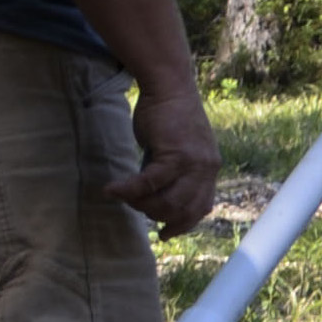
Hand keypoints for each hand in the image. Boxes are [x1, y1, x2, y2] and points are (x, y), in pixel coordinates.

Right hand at [117, 82, 223, 232]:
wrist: (170, 88)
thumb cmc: (169, 119)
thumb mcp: (178, 151)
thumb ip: (174, 174)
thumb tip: (155, 198)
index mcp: (209, 170)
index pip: (201, 208)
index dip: (182, 224)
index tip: (165, 233)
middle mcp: (207, 169)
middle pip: (182, 211)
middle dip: (155, 215)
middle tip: (135, 205)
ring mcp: (194, 163)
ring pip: (167, 202)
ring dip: (141, 205)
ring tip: (124, 196)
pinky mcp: (175, 154)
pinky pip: (150, 183)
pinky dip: (129, 191)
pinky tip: (112, 190)